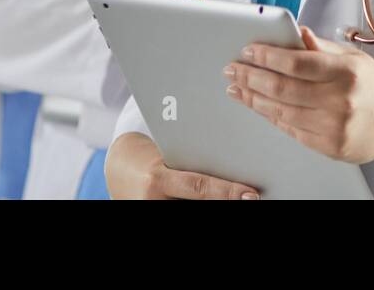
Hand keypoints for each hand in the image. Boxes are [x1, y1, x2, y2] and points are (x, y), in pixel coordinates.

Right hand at [104, 133, 258, 199]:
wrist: (120, 170)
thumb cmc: (151, 155)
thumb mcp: (167, 154)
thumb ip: (193, 162)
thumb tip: (232, 165)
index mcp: (156, 180)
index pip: (198, 187)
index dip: (227, 192)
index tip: (252, 194)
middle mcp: (154, 202)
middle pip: (200, 205)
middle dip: (227, 201)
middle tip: (254, 199)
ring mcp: (152, 212)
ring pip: (196, 210)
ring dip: (222, 204)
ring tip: (243, 199)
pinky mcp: (156, 218)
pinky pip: (188, 212)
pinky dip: (209, 206)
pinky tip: (228, 201)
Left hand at [224, 25, 373, 167]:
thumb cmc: (372, 85)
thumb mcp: (351, 57)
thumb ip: (320, 47)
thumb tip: (295, 31)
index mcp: (346, 72)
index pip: (297, 63)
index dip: (268, 56)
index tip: (249, 50)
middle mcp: (340, 101)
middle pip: (283, 89)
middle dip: (252, 77)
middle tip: (233, 69)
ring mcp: (334, 127)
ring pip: (282, 112)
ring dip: (254, 98)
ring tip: (237, 87)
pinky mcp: (329, 147)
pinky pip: (291, 130)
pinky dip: (270, 116)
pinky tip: (257, 105)